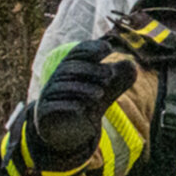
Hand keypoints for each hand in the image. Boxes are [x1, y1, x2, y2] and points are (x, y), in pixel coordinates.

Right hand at [32, 38, 134, 155]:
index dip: (91, 47)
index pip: (77, 52)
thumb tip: (131, 66)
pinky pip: (51, 107)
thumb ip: (118, 77)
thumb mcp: (106, 88)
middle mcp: (57, 78)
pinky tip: (81, 109)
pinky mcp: (44, 113)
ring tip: (101, 93)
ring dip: (82, 88)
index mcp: (70, 67)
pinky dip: (66, 106)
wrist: (66, 128)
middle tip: (110, 74)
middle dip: (90, 69)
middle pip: (69, 67)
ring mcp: (48, 95)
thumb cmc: (88, 101)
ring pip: (62, 87)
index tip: (108, 48)